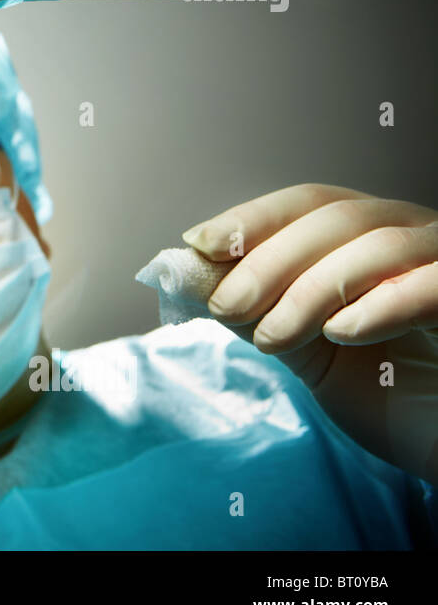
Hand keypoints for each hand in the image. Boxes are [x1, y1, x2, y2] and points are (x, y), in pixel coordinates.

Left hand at [183, 183, 437, 485]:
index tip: (200, 244)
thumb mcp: (308, 351)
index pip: (310, 203)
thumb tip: (190, 274)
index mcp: (373, 237)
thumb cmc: (391, 400)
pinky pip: (434, 284)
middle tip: (225, 306)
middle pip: (336, 218)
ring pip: (378, 244)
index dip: (252, 219)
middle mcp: (416, 238)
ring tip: (272, 337)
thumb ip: (258, 309)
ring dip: (308, 289)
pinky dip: (380, 304)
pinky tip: (340, 333)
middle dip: (268, 260)